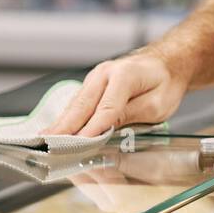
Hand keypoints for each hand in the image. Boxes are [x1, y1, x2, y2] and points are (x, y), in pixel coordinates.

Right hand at [47, 47, 186, 137]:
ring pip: (75, 106)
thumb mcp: (158, 104)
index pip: (106, 108)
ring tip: (46, 145)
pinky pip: (77, 106)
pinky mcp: (91, 86)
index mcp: (125, 75)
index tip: (80, 146)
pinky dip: (67, 121)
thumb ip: (131, 115)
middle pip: (81, 106)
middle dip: (65, 129)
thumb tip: (104, 130)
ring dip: (61, 126)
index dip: (93, 130)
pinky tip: (57, 135)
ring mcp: (95, 79)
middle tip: (50, 149)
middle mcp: (105, 73)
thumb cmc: (164, 83)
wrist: (166, 63)